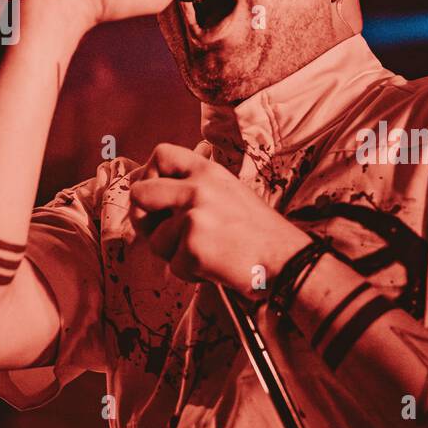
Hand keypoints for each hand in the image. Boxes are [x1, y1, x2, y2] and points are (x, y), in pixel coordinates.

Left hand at [128, 143, 312, 294]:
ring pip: (154, 239)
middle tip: (163, 234)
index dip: (149, 176)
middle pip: (140, 194)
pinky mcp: (194, 246)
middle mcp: (199, 188)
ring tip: (206, 253)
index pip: (161, 154)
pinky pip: (173, 265)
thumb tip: (143, 190)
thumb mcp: (228, 193)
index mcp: (209, 171)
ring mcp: (195, 216)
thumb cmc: (258, 233)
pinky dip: (190, 273)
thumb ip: (192, 188)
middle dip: (144, 219)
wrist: (287, 261)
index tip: (156, 197)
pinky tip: (215, 267)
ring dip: (174, 254)